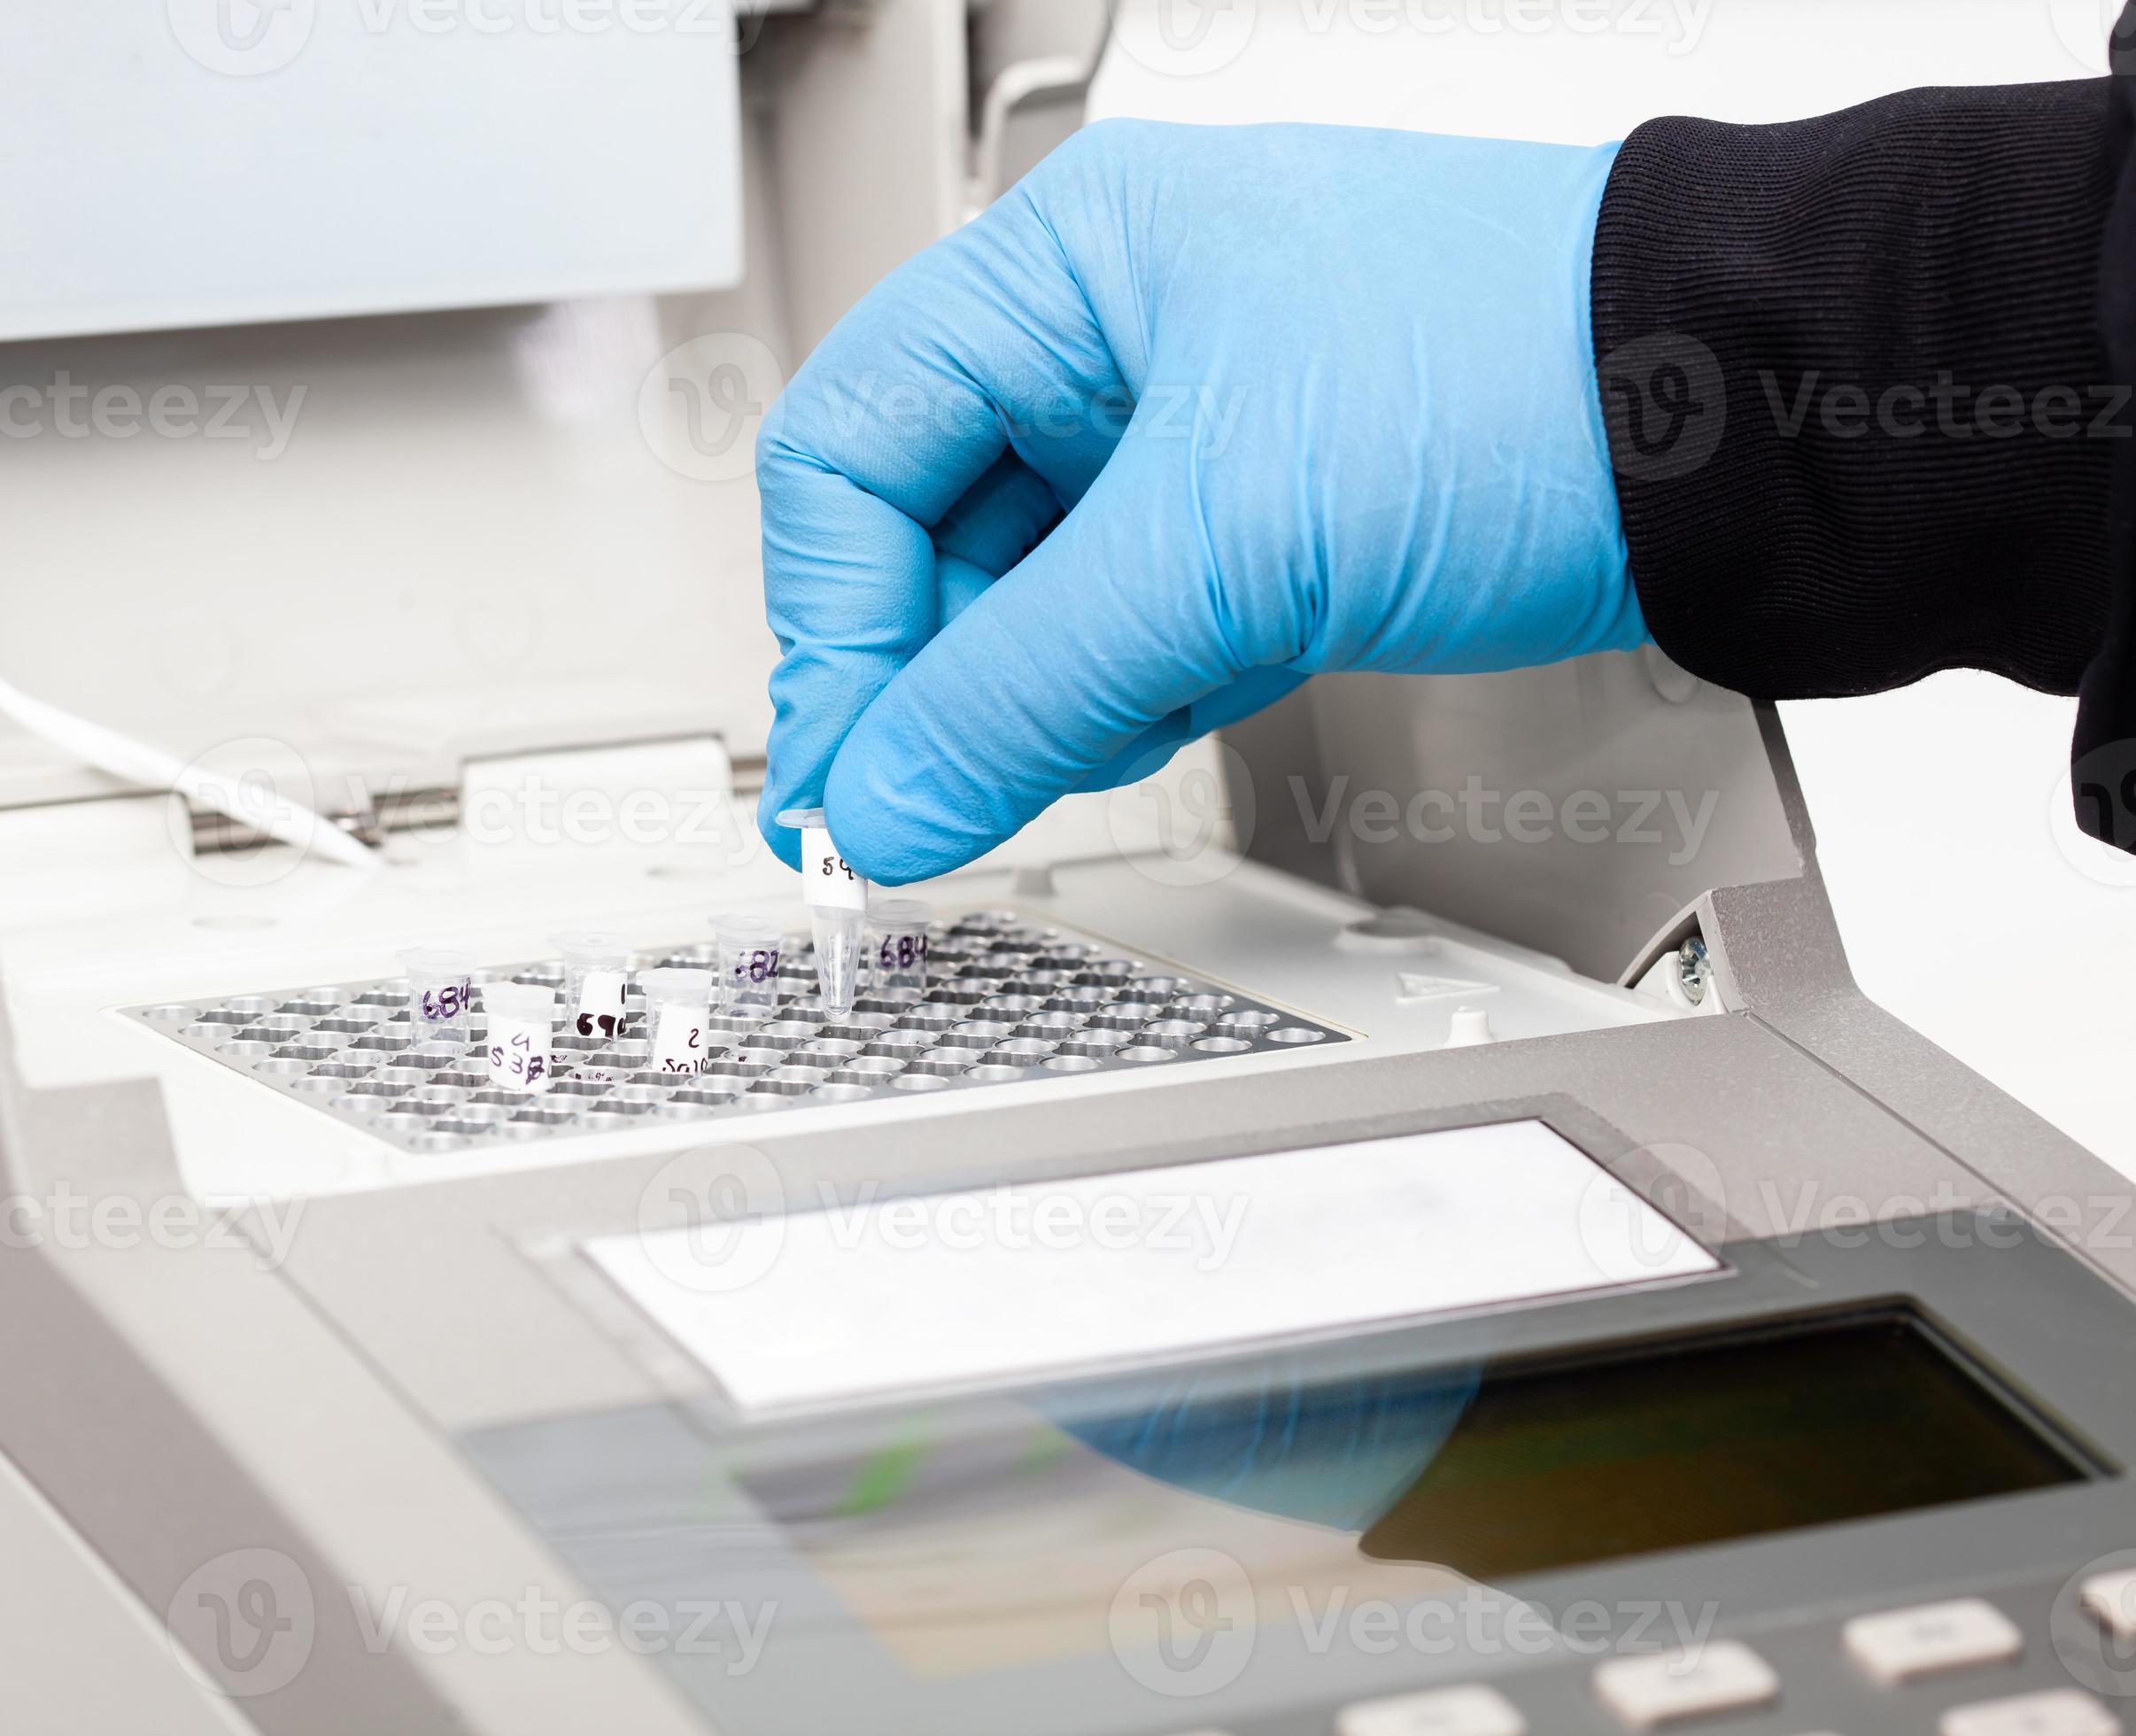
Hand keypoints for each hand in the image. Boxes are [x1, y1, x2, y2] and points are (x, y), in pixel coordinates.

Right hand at [755, 119, 1645, 883]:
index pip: (851, 452)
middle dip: (950, 672)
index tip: (851, 772)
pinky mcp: (1260, 512)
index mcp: (1064, 268)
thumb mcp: (1220, 541)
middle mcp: (1107, 338)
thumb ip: (1018, 687)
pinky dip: (1147, 683)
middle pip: (930, 534)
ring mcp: (1187, 429)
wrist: (1744, 423)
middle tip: (939, 798)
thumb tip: (878, 798)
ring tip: (1141, 703)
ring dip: (1060, 687)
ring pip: (1033, 597)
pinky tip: (1217, 681)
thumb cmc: (1520, 375)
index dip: (833, 622)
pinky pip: (1134, 624)